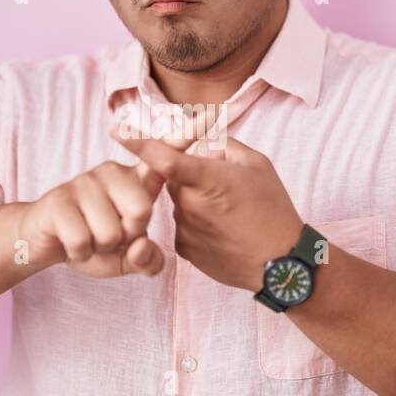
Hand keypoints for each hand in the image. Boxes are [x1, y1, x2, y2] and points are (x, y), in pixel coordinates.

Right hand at [15, 133, 196, 278]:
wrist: (44, 241)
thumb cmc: (94, 242)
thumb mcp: (127, 258)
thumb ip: (146, 259)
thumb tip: (139, 248)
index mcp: (136, 182)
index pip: (165, 155)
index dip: (187, 135)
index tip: (212, 113)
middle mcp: (112, 173)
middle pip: (140, 212)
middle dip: (126, 237)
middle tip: (110, 235)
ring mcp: (84, 182)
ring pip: (109, 233)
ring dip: (99, 248)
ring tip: (89, 236)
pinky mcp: (59, 198)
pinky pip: (82, 241)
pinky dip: (79, 253)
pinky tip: (71, 241)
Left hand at [108, 127, 303, 290]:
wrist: (281, 264)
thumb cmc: (274, 210)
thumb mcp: (258, 165)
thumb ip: (225, 146)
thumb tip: (205, 144)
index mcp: (207, 178)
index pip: (161, 157)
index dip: (136, 141)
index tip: (115, 130)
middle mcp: (188, 204)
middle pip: (174, 180)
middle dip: (191, 177)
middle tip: (225, 187)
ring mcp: (184, 229)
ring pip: (180, 203)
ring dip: (197, 202)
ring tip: (230, 214)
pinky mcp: (184, 249)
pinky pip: (183, 226)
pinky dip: (198, 224)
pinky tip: (224, 232)